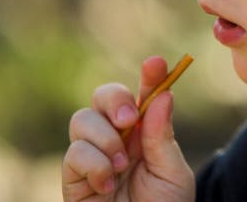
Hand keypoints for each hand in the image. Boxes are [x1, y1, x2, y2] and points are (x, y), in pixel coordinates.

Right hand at [62, 56, 194, 200]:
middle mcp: (117, 139)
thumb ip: (162, 137)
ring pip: (82, 120)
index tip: (156, 63)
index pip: (144, 96)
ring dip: (105, 138)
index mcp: (146, 133)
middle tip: (129, 119)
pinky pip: (73, 154)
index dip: (149, 76)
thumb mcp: (173, 174)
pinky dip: (93, 164)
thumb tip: (162, 94)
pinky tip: (107, 183)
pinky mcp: (73, 179)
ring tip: (122, 165)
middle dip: (114, 99)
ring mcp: (93, 157)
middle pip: (102, 95)